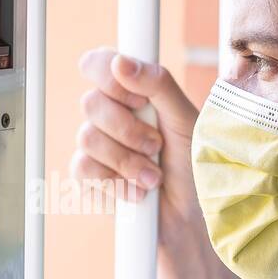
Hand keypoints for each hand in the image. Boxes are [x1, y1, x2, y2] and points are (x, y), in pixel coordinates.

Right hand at [72, 47, 202, 241]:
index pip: (98, 64)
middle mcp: (110, 115)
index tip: (138, 101)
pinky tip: (137, 192)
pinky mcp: (87, 178)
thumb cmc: (194, 165)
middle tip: (156, 147)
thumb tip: (121, 62)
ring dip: (128, 161)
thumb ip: (158, 85)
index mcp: (132, 92)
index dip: (109, 78)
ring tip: (154, 176)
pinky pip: (83, 169)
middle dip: (129, 130)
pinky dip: (117, 183)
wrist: (191, 216)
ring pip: (87, 138)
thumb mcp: (185, 119)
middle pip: (90, 103)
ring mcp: (95, 147)